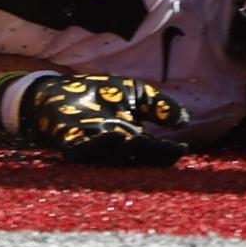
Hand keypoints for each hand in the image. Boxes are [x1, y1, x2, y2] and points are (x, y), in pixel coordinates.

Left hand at [11, 72, 187, 166]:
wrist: (60, 90)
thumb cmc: (101, 93)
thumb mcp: (137, 94)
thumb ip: (159, 106)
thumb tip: (184, 122)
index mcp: (132, 136)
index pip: (153, 149)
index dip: (167, 152)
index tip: (183, 151)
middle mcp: (114, 146)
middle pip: (135, 156)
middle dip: (151, 155)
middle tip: (167, 153)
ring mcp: (92, 145)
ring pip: (110, 156)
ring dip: (126, 151)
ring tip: (142, 142)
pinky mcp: (69, 142)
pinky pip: (83, 149)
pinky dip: (97, 146)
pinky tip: (112, 136)